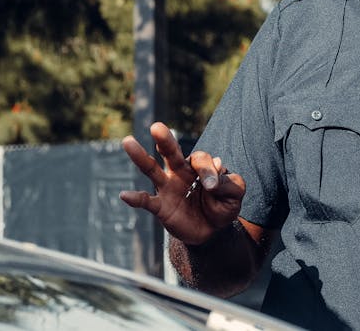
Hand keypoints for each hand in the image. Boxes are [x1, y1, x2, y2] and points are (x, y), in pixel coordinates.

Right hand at [119, 122, 245, 245]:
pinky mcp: (161, 207)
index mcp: (198, 166)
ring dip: (140, 156)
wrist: (212, 231)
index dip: (207, 170)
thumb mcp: (235, 194)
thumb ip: (231, 183)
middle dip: (164, 140)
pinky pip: (146, 201)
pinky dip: (135, 198)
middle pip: (170, 152)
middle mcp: (179, 172)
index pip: (200, 159)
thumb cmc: (223, 206)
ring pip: (151, 169)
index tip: (213, 187)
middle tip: (156, 127)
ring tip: (128, 141)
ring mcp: (167, 188)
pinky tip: (125, 195)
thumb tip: (217, 171)